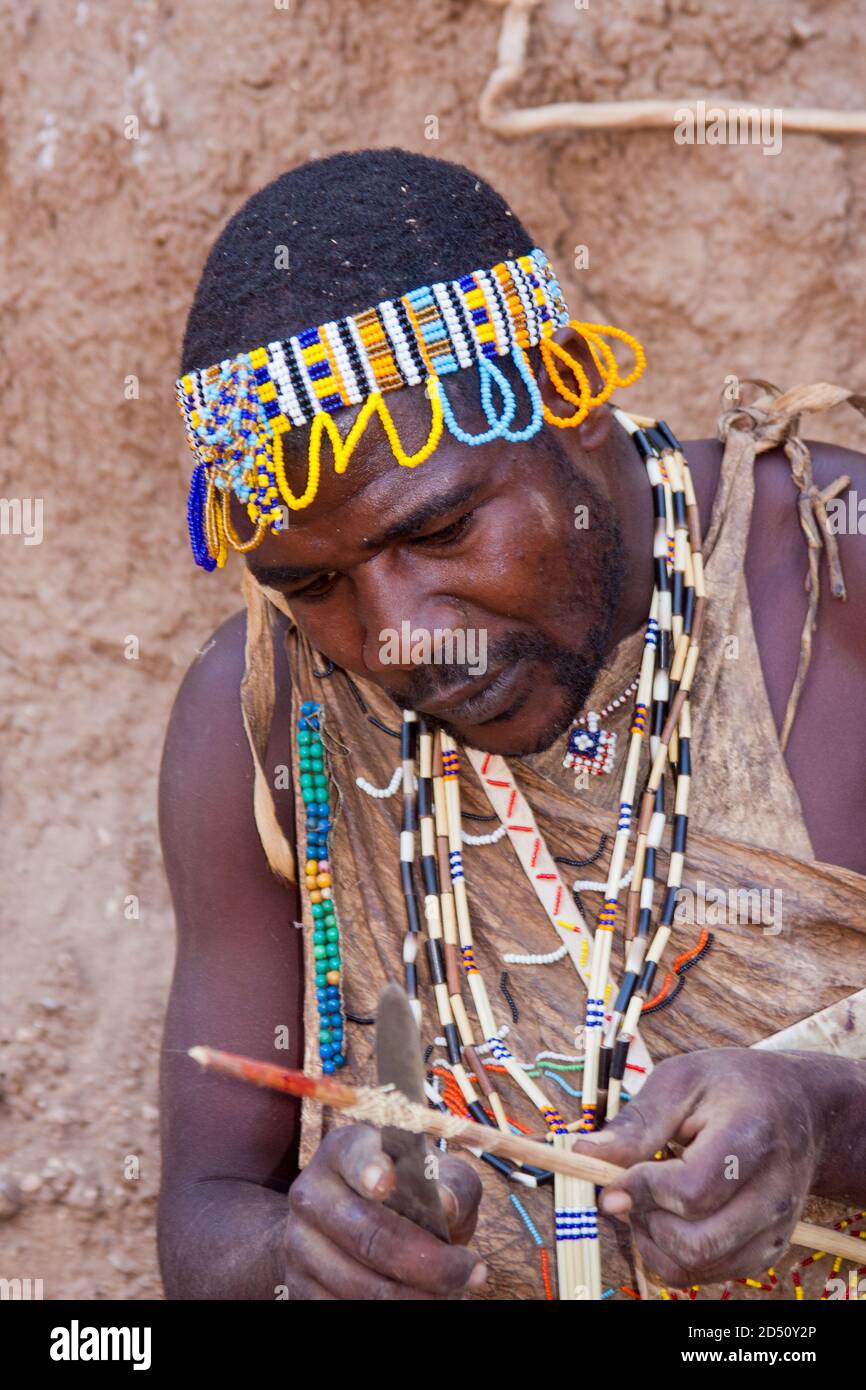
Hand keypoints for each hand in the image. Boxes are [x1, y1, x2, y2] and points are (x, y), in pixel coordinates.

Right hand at [284, 1123, 485, 1298]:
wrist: (356, 1222)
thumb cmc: (409, 1191)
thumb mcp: (437, 1176)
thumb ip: (451, 1182)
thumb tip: (446, 1204)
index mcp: (343, 1150)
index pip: (353, 1156)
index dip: (369, 1168)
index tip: (388, 1183)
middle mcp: (312, 1194)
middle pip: (368, 1235)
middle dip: (429, 1263)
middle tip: (470, 1272)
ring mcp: (299, 1244)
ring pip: (361, 1286)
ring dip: (417, 1298)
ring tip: (452, 1293)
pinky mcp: (301, 1288)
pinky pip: (346, 1310)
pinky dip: (393, 1314)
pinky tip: (421, 1302)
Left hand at [573, 1049, 821, 1287]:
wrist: (799, 1109)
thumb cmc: (731, 1087)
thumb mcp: (680, 1080)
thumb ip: (636, 1122)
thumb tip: (583, 1155)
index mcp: (752, 1135)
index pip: (692, 1191)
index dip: (641, 1190)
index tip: (610, 1179)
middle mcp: (773, 1191)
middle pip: (697, 1241)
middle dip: (646, 1220)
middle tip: (629, 1189)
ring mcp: (776, 1227)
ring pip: (700, 1266)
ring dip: (655, 1242)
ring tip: (647, 1202)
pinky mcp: (769, 1250)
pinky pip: (710, 1275)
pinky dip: (675, 1256)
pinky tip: (668, 1218)